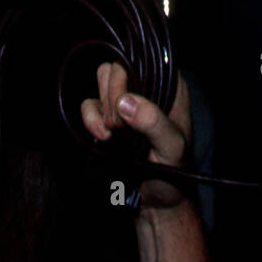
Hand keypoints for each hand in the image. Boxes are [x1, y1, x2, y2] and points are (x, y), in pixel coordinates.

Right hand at [81, 62, 192, 209]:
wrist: (157, 202)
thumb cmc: (173, 174)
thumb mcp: (172, 149)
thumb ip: (153, 123)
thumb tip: (125, 101)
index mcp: (170, 87)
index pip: (144, 59)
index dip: (130, 77)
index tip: (127, 104)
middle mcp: (147, 88)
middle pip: (118, 67)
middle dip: (113, 97)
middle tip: (121, 128)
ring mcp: (125, 102)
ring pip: (102, 79)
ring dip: (103, 108)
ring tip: (112, 134)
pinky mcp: (106, 117)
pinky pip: (88, 103)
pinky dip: (89, 119)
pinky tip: (101, 139)